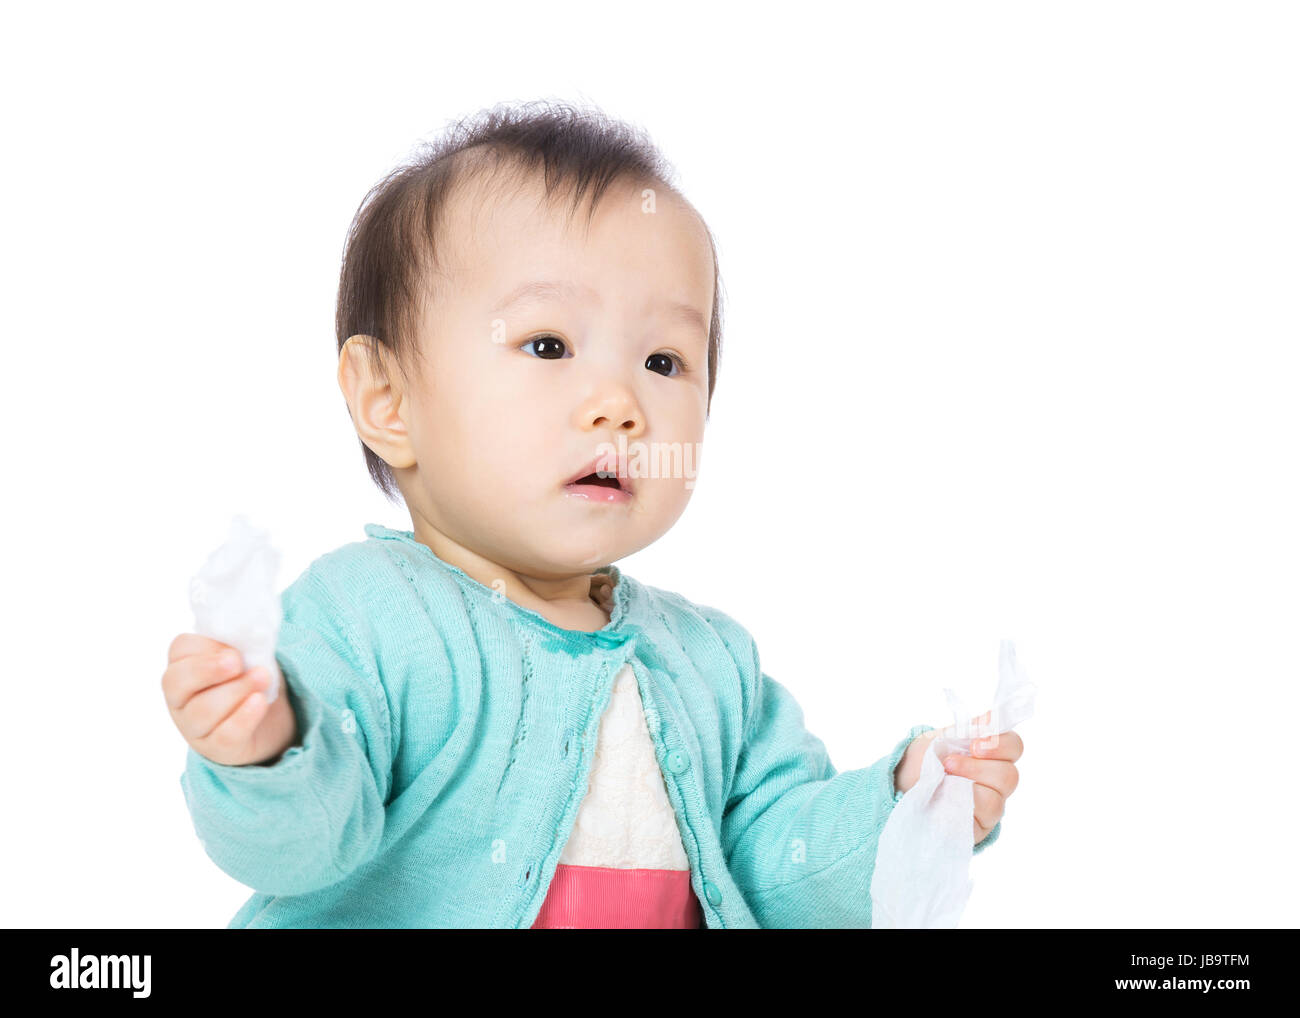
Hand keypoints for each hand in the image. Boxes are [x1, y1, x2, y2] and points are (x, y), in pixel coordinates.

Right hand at [162, 634, 297, 765]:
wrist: (271, 719)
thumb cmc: (252, 678)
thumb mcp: (248, 654)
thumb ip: (243, 644)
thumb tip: (253, 635)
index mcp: (185, 667)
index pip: (179, 650)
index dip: (204, 646)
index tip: (232, 648)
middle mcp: (181, 699)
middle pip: (177, 683)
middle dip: (208, 669)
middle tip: (237, 662)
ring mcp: (195, 727)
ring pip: (202, 711)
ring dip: (236, 690)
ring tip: (263, 678)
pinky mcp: (218, 749)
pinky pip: (225, 735)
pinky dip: (244, 717)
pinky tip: (259, 702)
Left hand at [893, 709, 1023, 846]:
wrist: (902, 783)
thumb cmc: (926, 759)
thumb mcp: (943, 738)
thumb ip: (968, 730)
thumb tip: (991, 718)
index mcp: (992, 755)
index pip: (1014, 747)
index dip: (1000, 744)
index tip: (975, 743)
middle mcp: (995, 782)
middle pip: (1009, 776)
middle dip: (977, 767)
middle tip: (949, 762)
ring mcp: (989, 806)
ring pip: (996, 799)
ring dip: (967, 785)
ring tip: (944, 778)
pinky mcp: (976, 827)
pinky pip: (980, 819)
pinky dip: (963, 805)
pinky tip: (947, 798)